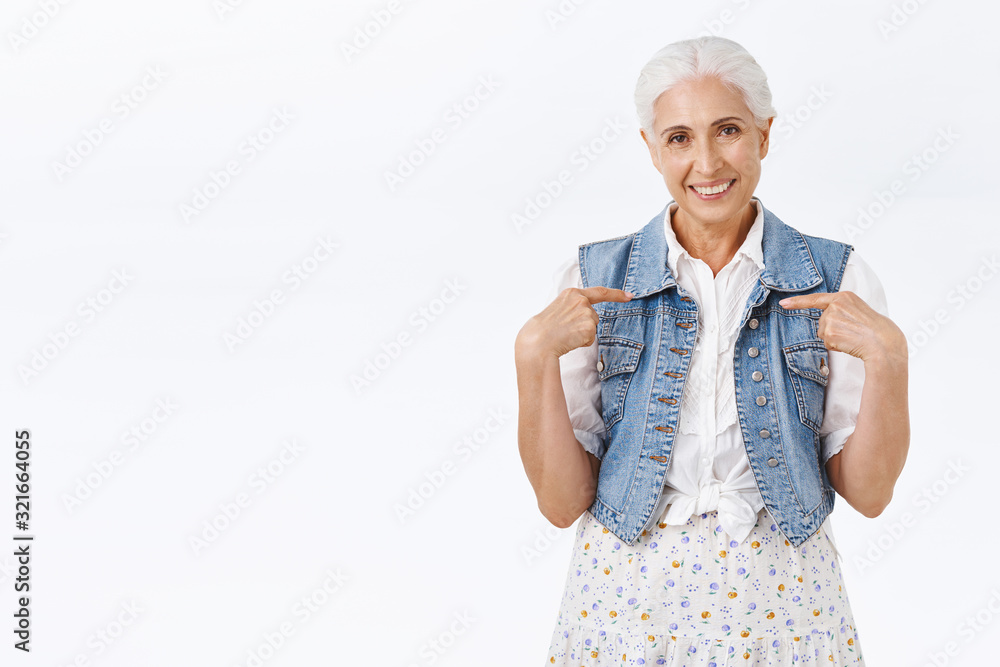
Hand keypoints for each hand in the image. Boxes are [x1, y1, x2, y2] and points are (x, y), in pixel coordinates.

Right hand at [516, 287, 632, 359]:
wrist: (538, 342)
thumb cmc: (544, 329)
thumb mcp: (558, 308)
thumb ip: (574, 306)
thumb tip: (587, 314)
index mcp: (572, 293)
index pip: (599, 292)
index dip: (616, 294)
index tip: (629, 296)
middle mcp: (581, 300)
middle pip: (594, 316)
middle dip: (585, 325)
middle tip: (565, 330)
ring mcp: (586, 313)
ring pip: (592, 327)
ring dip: (582, 334)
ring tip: (566, 334)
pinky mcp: (589, 327)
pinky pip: (591, 338)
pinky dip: (582, 342)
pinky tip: (570, 340)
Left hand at [778, 291, 905, 362]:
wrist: (884, 343)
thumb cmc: (877, 329)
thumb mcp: (859, 310)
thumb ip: (842, 310)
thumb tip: (827, 321)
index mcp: (844, 296)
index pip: (816, 299)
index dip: (798, 302)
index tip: (784, 303)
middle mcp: (835, 305)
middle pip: (822, 321)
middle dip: (833, 330)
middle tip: (853, 332)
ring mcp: (831, 318)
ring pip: (823, 332)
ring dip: (835, 338)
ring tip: (853, 337)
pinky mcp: (829, 332)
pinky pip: (826, 342)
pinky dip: (836, 346)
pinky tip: (849, 343)